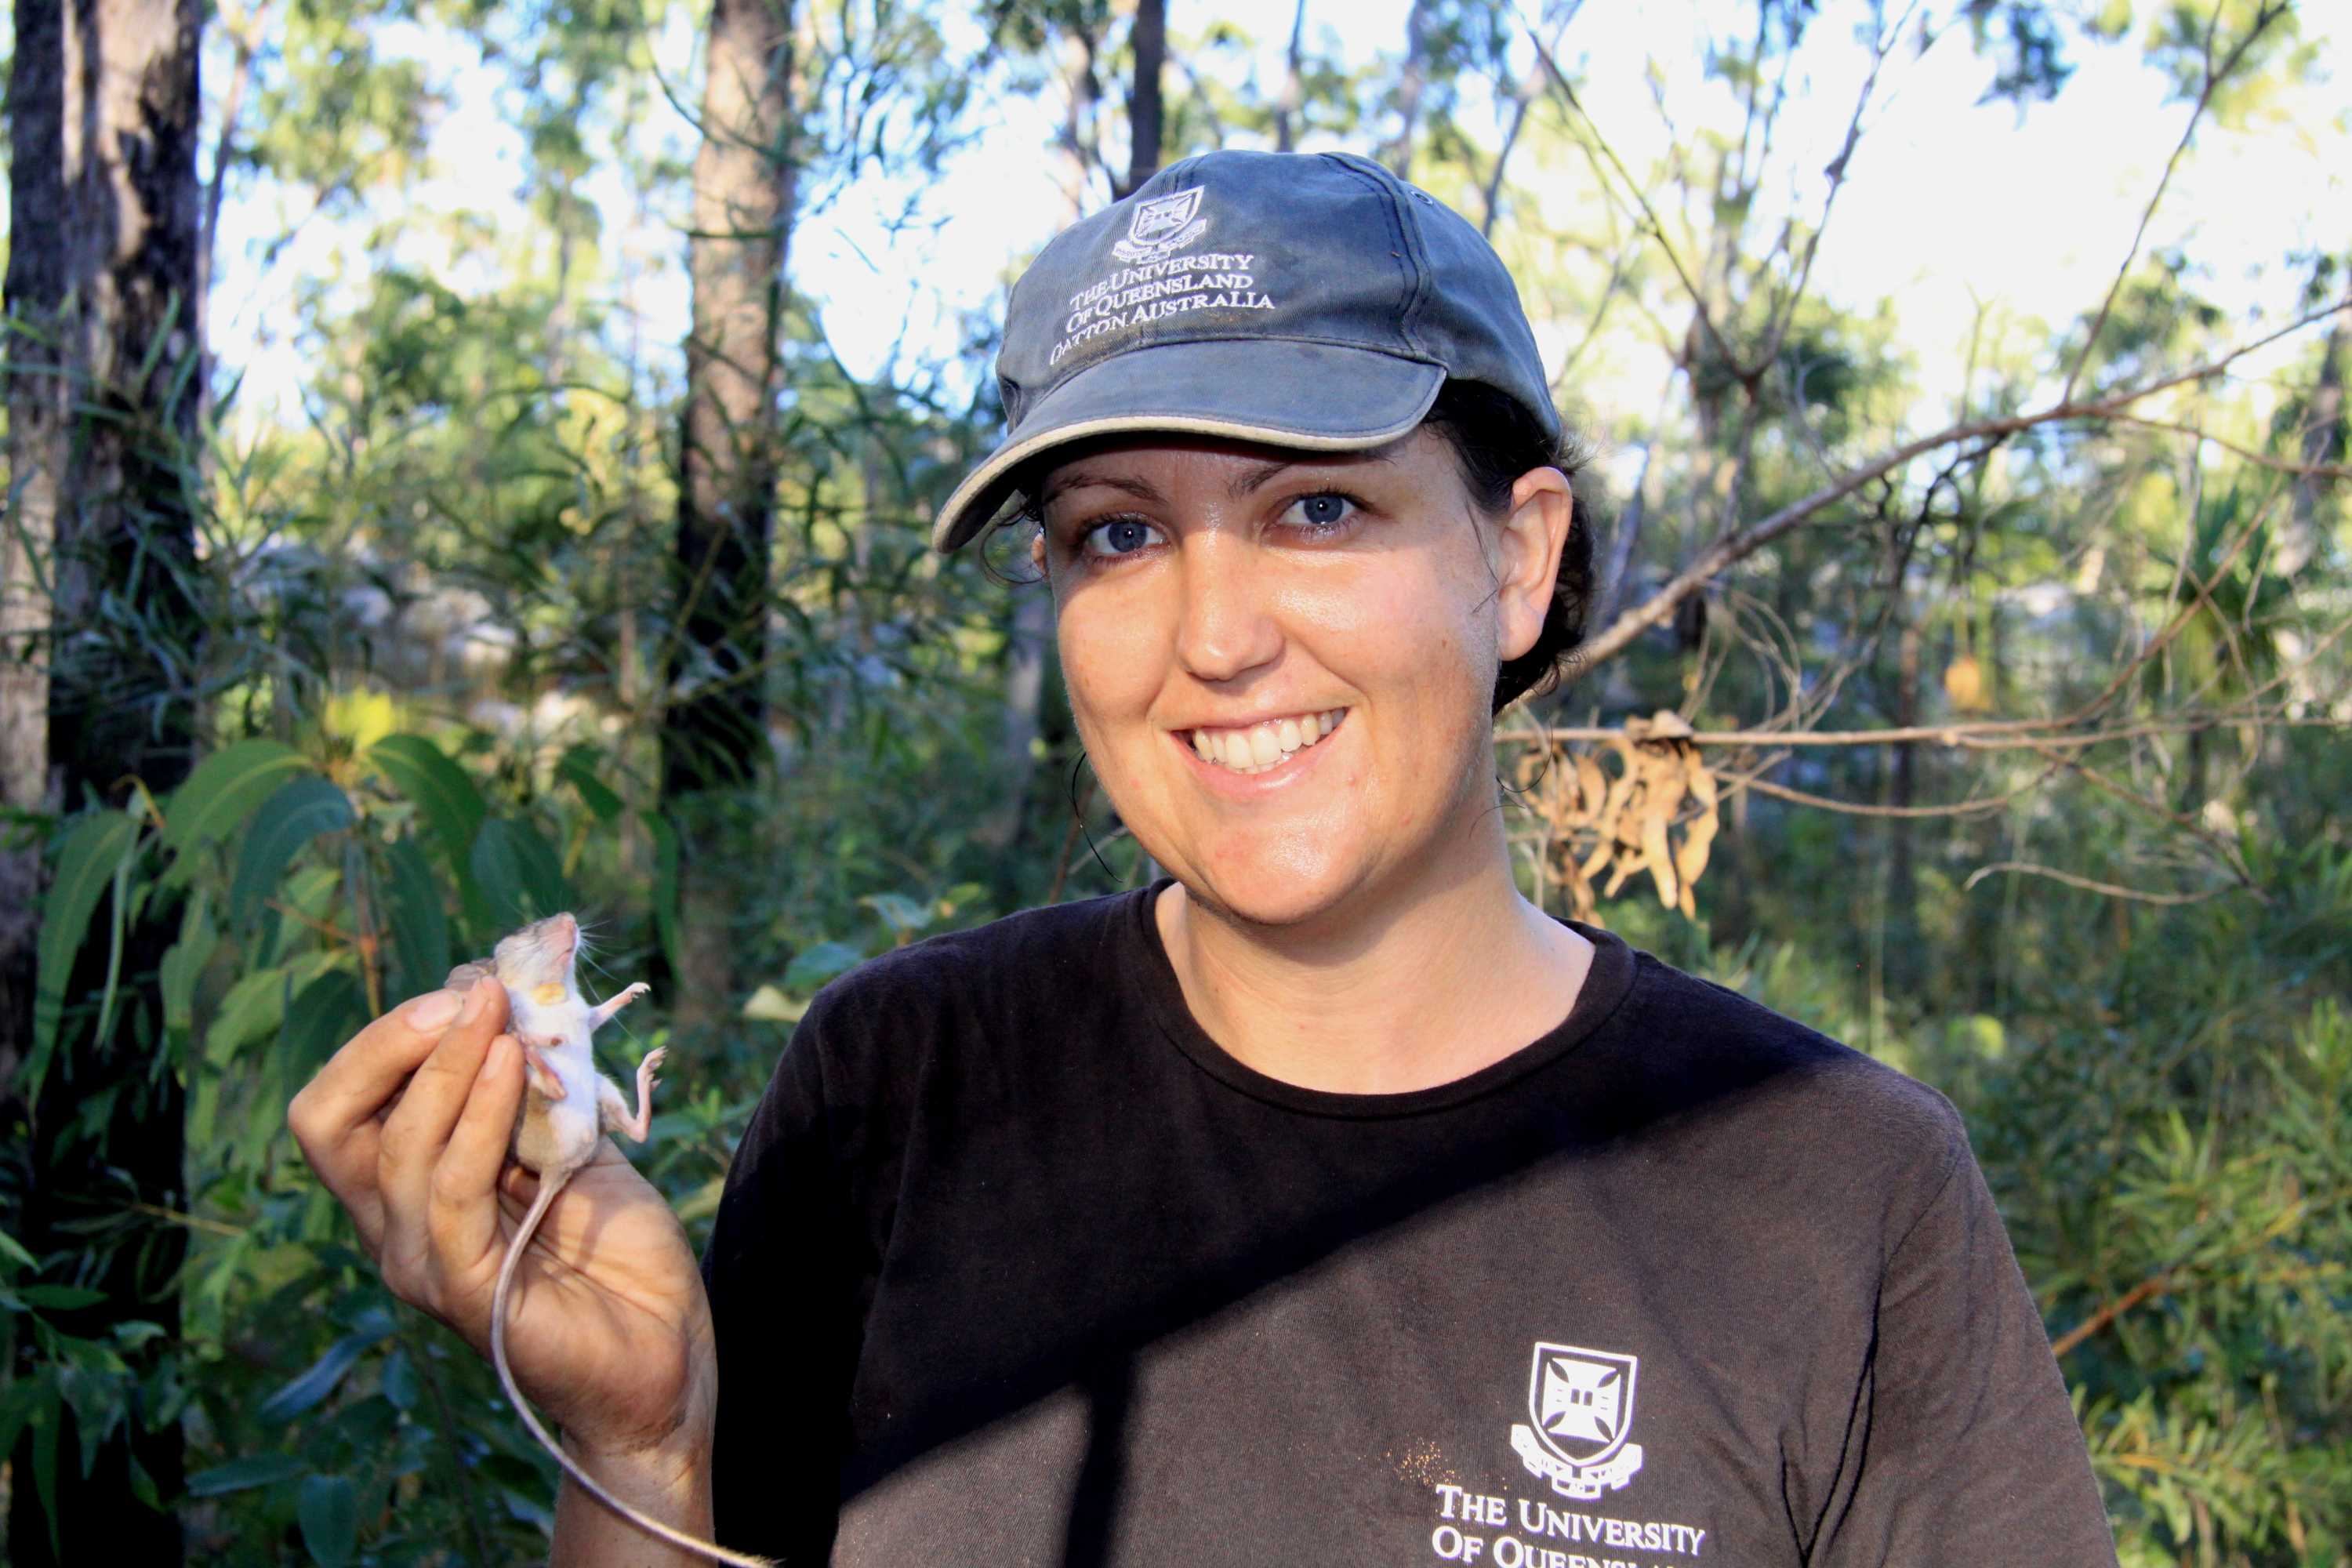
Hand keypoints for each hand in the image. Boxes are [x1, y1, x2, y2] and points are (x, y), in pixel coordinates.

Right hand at [287, 978, 716, 1460]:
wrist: (666, 1344)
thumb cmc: (616, 1248)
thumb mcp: (571, 1139)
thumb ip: (535, 1080)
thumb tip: (504, 992)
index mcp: (407, 1187)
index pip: (341, 1103)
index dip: (389, 1036)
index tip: (469, 988)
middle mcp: (394, 1226)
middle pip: (327, 1121)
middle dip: (391, 1043)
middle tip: (468, 999)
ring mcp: (423, 1262)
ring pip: (396, 1148)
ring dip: (451, 1067)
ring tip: (502, 1019)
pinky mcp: (466, 1290)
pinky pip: (451, 1192)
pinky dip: (479, 1121)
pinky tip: (517, 1071)